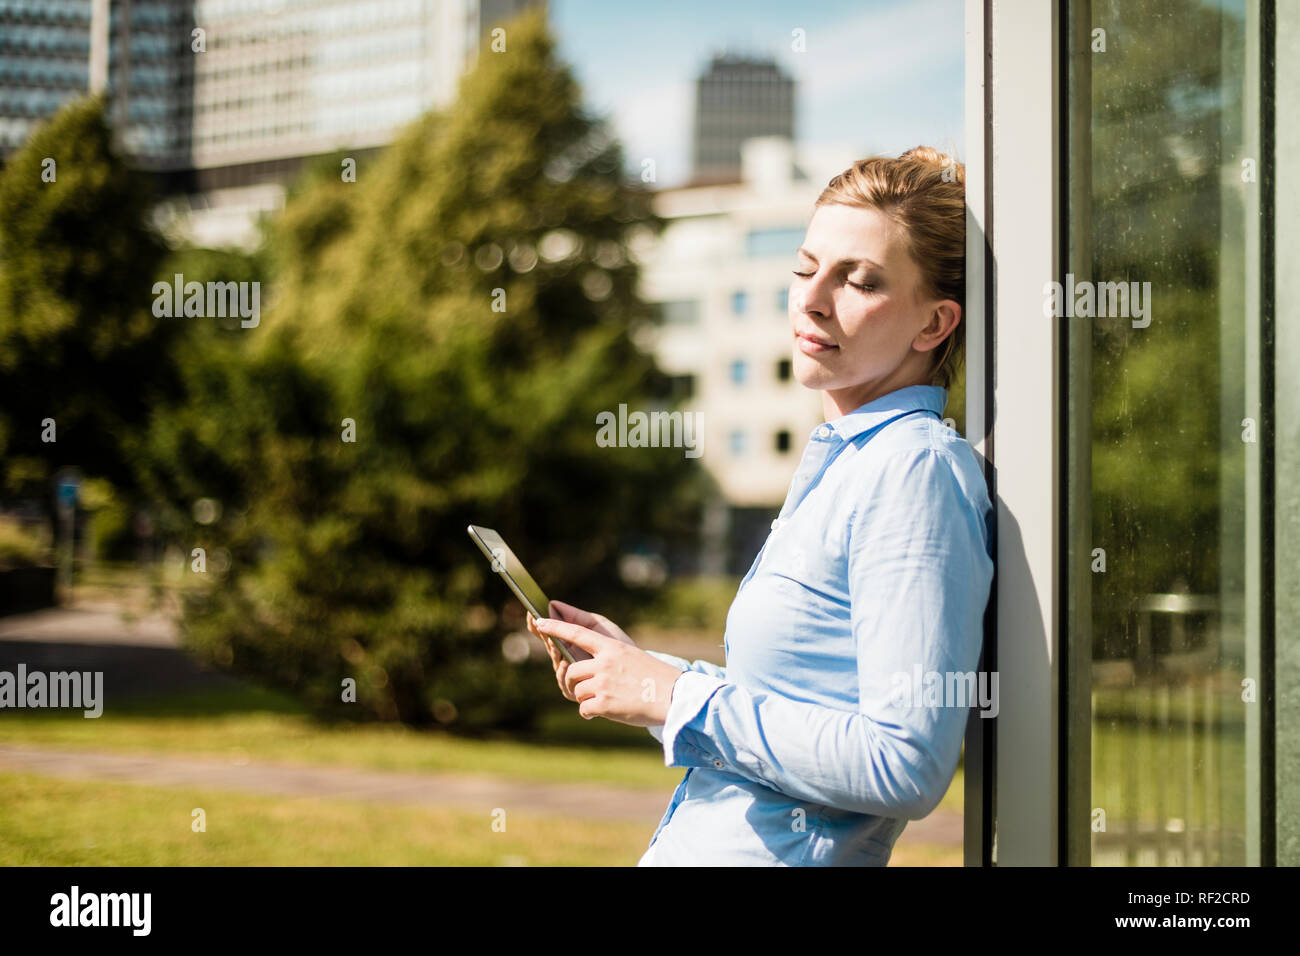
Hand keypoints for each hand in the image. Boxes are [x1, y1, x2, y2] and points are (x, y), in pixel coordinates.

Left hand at [530, 615, 684, 726]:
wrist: (674, 697)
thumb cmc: (655, 678)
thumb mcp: (632, 657)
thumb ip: (609, 658)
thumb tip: (585, 667)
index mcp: (611, 647)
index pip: (577, 633)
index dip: (556, 628)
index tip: (540, 622)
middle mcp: (604, 663)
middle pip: (571, 670)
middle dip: (577, 682)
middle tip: (592, 690)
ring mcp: (603, 683)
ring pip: (577, 691)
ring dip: (586, 699)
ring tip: (605, 701)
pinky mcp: (603, 704)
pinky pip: (584, 709)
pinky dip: (591, 713)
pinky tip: (604, 712)